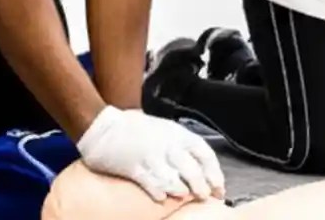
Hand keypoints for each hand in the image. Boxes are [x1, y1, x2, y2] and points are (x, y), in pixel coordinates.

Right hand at [76, 106, 224, 202]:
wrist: (104, 126)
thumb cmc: (137, 130)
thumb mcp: (166, 131)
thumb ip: (182, 147)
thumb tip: (200, 169)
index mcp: (178, 134)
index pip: (204, 154)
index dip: (214, 172)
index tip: (219, 186)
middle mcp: (167, 144)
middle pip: (191, 169)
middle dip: (201, 185)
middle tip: (205, 196)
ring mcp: (149, 155)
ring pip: (172, 177)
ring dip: (181, 190)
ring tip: (184, 197)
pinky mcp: (132, 167)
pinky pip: (149, 182)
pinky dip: (158, 191)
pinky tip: (161, 198)